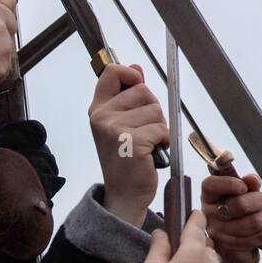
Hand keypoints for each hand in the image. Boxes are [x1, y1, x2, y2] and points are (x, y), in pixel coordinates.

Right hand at [88, 63, 166, 226]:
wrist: (124, 194)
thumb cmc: (125, 159)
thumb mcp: (121, 123)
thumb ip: (128, 95)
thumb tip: (136, 68)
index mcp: (98, 109)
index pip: (112, 72)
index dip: (131, 75)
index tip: (137, 87)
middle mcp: (102, 117)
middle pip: (143, 90)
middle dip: (152, 109)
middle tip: (143, 131)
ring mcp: (115, 129)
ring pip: (155, 110)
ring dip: (159, 127)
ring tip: (147, 143)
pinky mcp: (132, 142)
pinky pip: (161, 128)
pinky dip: (163, 140)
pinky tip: (152, 152)